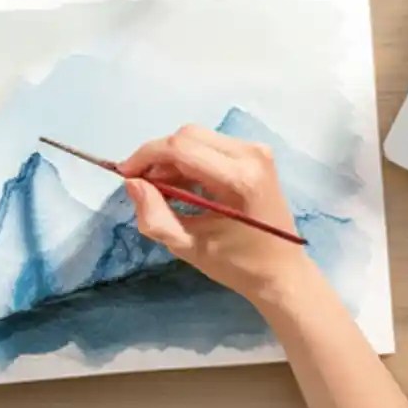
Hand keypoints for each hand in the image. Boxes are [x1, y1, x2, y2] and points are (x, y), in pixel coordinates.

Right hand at [118, 125, 312, 305]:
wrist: (282, 271)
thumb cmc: (237, 264)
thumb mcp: (188, 246)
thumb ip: (155, 216)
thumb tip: (132, 183)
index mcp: (239, 177)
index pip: (180, 147)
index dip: (146, 156)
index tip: (126, 176)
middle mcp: (252, 155)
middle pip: (188, 136)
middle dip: (159, 157)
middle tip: (146, 188)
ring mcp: (258, 152)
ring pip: (199, 138)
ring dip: (174, 160)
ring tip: (166, 193)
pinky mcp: (258, 155)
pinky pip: (213, 146)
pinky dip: (192, 162)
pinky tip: (186, 189)